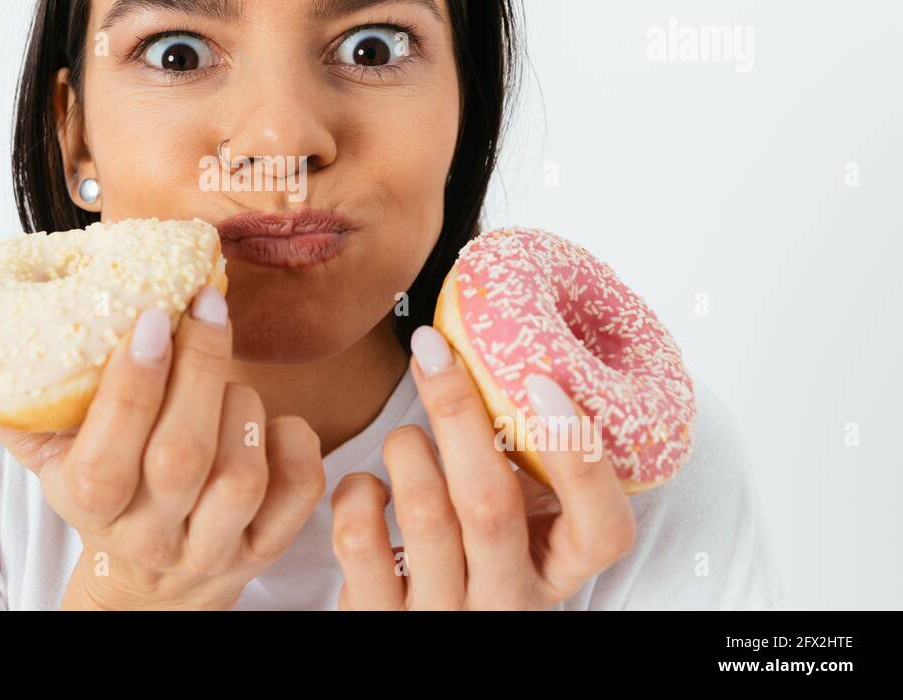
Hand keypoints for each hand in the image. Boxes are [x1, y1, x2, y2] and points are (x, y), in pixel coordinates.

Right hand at [0, 287, 326, 609]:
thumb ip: (15, 399)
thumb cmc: (102, 492)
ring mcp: (213, 546)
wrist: (148, 586)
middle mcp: (152, 534)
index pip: (110, 455)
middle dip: (199, 369)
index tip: (150, 316)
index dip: (134, 385)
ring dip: (242, 407)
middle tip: (205, 305)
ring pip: (241, 476)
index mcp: (92, 504)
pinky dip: (295, 445)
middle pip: (183, 456)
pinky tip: (271, 420)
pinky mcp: (265, 547)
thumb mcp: (49, 457)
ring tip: (228, 376)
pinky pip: (296, 495)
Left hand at [330, 324, 635, 609]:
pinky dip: (359, 488)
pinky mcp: (378, 614)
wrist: (413, 624)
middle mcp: (506, 600)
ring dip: (407, 449)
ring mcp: (441, 614)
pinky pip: (359, 535)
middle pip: (491, 505)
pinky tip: (373, 487)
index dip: (581, 459)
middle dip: (459, 413)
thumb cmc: (469, 551)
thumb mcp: (518, 517)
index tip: (542, 384)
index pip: (604, 532)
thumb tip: (501, 340)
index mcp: (557, 571)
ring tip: (408, 439)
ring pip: (423, 512)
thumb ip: (523, 459)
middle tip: (434, 351)